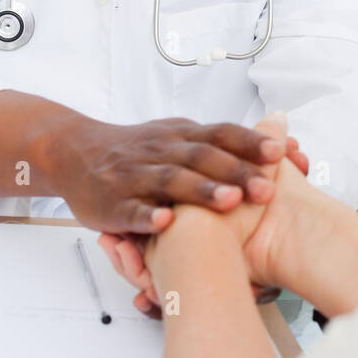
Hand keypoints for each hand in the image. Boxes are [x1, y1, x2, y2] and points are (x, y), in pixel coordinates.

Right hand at [99, 113, 308, 308]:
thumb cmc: (139, 150)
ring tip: (229, 202)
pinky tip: (165, 223)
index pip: (221, 134)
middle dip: (236, 171)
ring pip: (171, 180)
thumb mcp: (179, 139)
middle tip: (267, 189)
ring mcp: (135, 175)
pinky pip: (131, 210)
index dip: (250, 142)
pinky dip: (148, 216)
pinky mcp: (112, 203)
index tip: (282, 152)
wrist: (75, 153)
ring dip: (201, 191)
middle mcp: (162, 151)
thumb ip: (222, 145)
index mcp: (181, 136)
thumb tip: (279, 145)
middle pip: (202, 157)